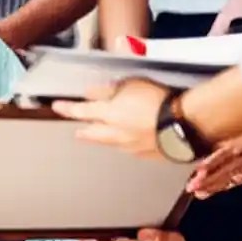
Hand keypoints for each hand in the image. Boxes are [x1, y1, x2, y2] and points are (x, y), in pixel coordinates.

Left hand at [51, 79, 168, 157]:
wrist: (183, 126)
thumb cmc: (161, 102)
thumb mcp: (131, 85)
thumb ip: (109, 89)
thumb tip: (92, 93)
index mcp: (109, 114)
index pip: (81, 111)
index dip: (67, 108)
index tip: (58, 107)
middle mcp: (116, 134)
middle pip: (93, 134)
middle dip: (84, 132)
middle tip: (77, 132)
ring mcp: (131, 147)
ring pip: (111, 143)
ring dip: (104, 138)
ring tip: (101, 136)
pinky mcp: (147, 155)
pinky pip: (130, 149)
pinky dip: (126, 143)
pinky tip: (130, 140)